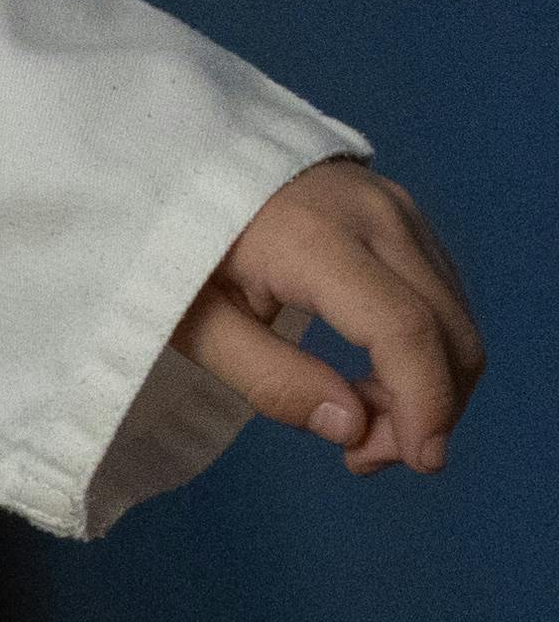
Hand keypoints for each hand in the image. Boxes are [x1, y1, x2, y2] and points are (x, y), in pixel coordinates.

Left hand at [176, 158, 479, 475]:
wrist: (173, 160)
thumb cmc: (168, 243)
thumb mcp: (191, 323)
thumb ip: (269, 377)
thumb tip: (352, 427)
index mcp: (316, 236)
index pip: (402, 326)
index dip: (423, 402)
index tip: (417, 461)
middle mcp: (376, 215)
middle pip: (446, 326)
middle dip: (429, 406)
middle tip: (365, 456)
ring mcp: (398, 208)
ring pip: (453, 315)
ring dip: (430, 383)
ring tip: (360, 422)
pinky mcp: (404, 214)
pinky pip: (440, 295)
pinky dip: (424, 350)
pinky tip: (371, 381)